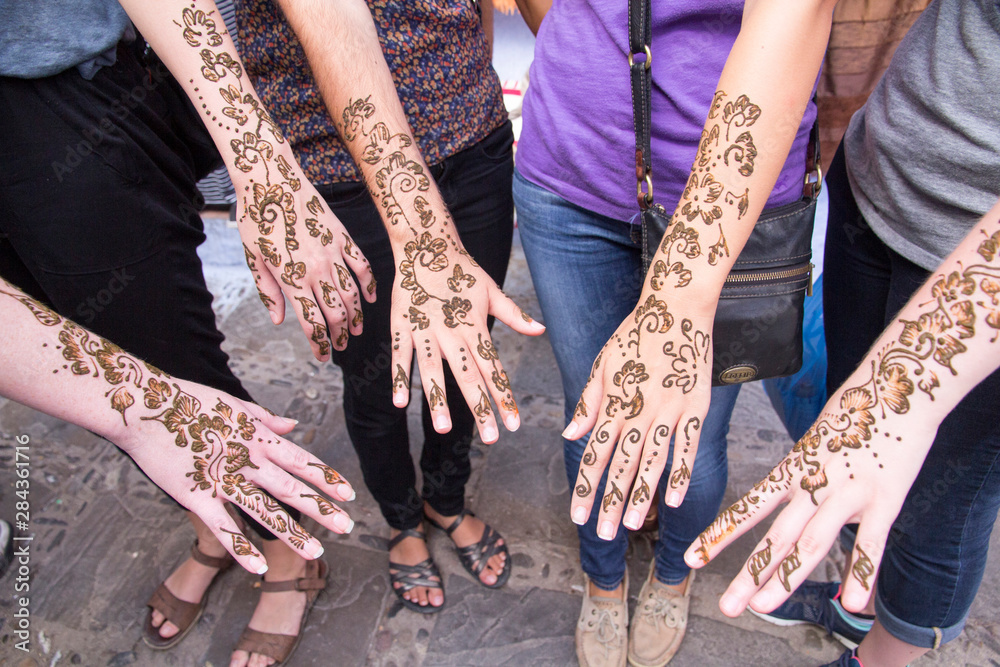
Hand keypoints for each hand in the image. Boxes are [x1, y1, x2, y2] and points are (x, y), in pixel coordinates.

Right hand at [116, 378, 356, 573]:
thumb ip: (265, 418)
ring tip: (316, 552)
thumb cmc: (188, 402)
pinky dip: (241, 548)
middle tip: (347, 527)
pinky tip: (259, 568)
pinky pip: (223, 527)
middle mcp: (248, 460)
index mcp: (259, 438)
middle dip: (322, 509)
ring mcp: (223, 479)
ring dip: (293, 533)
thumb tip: (293, 425)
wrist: (144, 407)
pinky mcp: (196, 495)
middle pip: (292, 489)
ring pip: (265, 511)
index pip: (302, 461)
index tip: (349, 494)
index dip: (326, 479)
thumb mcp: (234, 404)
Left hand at [237, 175, 376, 360]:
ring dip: (356, 317)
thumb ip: (268, 291)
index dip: (319, 344)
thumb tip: (279, 320)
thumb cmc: (257, 218)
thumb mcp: (254, 258)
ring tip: (356, 330)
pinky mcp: (343, 238)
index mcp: (291, 278)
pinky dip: (368, 285)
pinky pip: (362, 267)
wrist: (273, 180)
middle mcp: (315, 270)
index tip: (321, 355)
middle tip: (340, 346)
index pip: (312, 322)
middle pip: (336, 313)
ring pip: (351, 294)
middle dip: (339, 335)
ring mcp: (332, 254)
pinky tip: (369, 299)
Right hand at [388, 237, 544, 442]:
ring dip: (437, 398)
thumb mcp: (492, 291)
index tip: (514, 423)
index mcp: (475, 326)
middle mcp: (451, 331)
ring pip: (432, 369)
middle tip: (491, 437)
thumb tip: (542, 331)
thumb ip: (515, 315)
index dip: (504, 397)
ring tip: (444, 428)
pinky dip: (399, 377)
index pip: (494, 368)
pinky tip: (400, 403)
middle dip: (480, 407)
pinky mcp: (401, 325)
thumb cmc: (462, 270)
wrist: (426, 244)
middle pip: (468, 375)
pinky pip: (399, 355)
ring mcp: (424, 329)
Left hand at [565, 288, 715, 537]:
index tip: (578, 516)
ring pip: (651, 462)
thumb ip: (587, 403)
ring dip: (641, 495)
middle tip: (602, 534)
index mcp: (613, 403)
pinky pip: (687, 446)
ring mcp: (669, 410)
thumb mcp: (603, 364)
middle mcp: (638, 411)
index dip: (586, 488)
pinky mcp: (696, 407)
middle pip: (621, 465)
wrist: (676, 308)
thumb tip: (569, 435)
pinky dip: (681, 472)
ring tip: (633, 525)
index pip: (595, 454)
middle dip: (610, 503)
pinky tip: (674, 498)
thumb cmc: (635, 335)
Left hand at [682, 376, 937, 617]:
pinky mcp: (885, 498)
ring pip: (811, 543)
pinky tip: (852, 604)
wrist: (899, 384)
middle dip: (749, 574)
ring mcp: (847, 491)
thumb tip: (789, 502)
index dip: (720, 535)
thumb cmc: (856, 412)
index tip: (692, 558)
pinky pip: (871, 543)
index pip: (749, 508)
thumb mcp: (814, 440)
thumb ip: (802, 474)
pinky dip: (862, 574)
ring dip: (785, 579)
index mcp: (792, 469)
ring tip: (763, 608)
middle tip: (726, 606)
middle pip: (775, 537)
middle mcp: (813, 483)